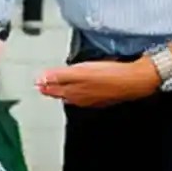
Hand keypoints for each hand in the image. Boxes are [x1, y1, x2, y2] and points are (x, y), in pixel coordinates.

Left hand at [35, 59, 158, 107]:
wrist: (135, 80)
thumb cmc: (109, 75)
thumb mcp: (80, 72)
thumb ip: (59, 76)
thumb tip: (41, 79)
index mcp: (74, 92)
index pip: (53, 89)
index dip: (44, 85)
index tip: (36, 83)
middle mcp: (82, 98)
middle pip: (62, 93)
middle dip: (52, 89)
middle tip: (43, 86)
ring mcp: (93, 98)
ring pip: (73, 96)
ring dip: (64, 91)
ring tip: (58, 87)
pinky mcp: (104, 95)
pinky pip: (85, 95)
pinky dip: (78, 92)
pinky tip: (81, 89)